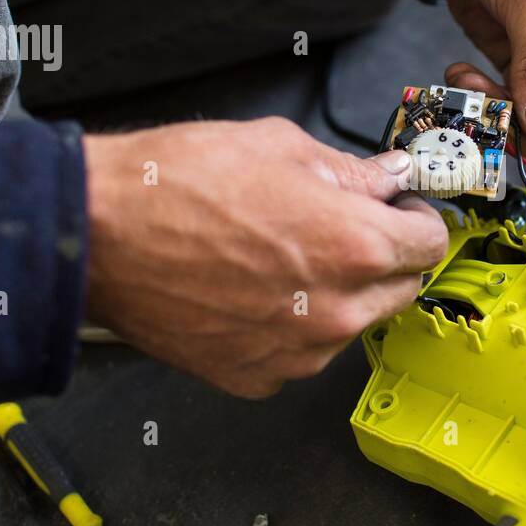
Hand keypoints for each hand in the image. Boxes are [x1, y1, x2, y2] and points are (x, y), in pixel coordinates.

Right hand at [82, 118, 446, 397]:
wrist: (96, 237)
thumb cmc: (179, 183)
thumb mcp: (280, 147)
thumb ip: (351, 171)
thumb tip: (388, 178)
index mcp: (356, 246)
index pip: (429, 243)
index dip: (417, 219)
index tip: (401, 211)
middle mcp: (337, 311)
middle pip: (401, 290)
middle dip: (385, 258)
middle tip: (343, 229)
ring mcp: (298, 353)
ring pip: (350, 324)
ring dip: (337, 295)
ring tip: (281, 258)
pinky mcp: (257, 378)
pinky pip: (300, 352)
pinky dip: (291, 327)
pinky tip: (251, 292)